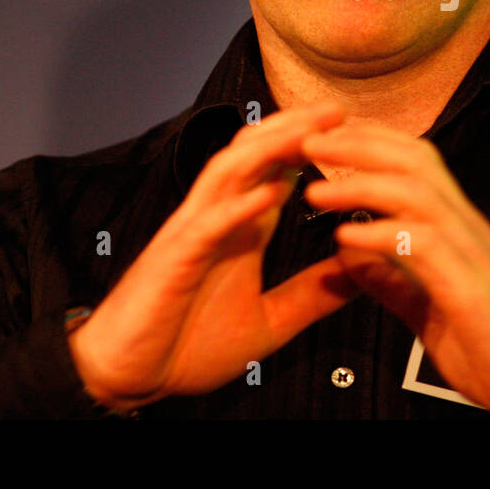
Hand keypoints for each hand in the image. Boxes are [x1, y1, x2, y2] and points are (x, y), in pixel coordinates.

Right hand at [67, 101, 359, 410]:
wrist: (129, 377)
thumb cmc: (186, 345)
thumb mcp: (269, 321)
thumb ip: (312, 295)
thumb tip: (360, 275)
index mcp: (240, 229)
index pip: (276, 171)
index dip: (309, 146)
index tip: (352, 131)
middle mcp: (216, 219)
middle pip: (253, 156)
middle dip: (292, 129)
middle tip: (336, 111)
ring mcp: (192, 234)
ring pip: (228, 174)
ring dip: (267, 150)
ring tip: (307, 132)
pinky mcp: (173, 260)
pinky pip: (205, 226)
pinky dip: (236, 207)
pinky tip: (267, 195)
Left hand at [301, 123, 489, 418]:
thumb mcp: (425, 305)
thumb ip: (390, 278)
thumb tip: (348, 258)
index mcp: (456, 227)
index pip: (414, 161)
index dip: (370, 141)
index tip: (326, 135)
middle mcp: (466, 228)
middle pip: (415, 160)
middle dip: (359, 144)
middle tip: (309, 142)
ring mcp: (471, 253)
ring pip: (417, 193)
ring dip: (360, 186)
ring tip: (316, 192)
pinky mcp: (470, 288)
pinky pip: (424, 246)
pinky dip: (380, 236)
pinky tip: (345, 239)